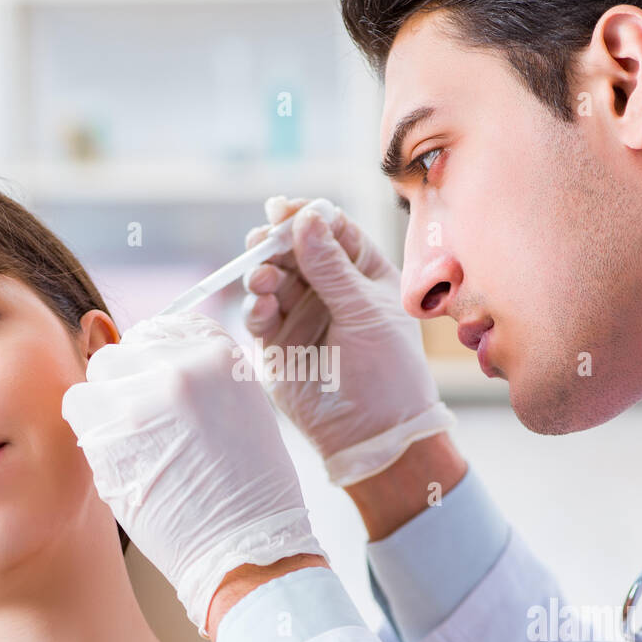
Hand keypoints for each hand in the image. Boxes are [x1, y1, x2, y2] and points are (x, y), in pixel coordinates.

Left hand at [61, 311, 327, 636]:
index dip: (150, 366)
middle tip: (145, 431)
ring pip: (93, 380)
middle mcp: (183, 365)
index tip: (156, 395)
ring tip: (133, 449)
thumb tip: (140, 355)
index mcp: (221, 355)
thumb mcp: (237, 409)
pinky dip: (92, 438)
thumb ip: (193, 377)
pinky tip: (123, 464)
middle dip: (123, 389)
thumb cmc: (245, 488)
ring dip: (102, 411)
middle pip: (120, 355)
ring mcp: (145, 396)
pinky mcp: (113, 431)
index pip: (159, 331)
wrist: (246, 546)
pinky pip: (78, 414)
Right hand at [242, 196, 453, 485]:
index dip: (308, 216)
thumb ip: (330, 265)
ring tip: (262, 279)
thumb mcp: (364, 309)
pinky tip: (260, 308)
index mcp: (364, 272)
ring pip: (272, 277)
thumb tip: (304, 217)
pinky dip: (255, 305)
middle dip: (276, 242)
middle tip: (263, 241)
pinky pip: (259, 312)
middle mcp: (330, 288)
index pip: (332, 230)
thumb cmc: (386, 368)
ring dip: (262, 272)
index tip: (284, 210)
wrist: (372, 431)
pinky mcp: (278, 342)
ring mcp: (302, 314)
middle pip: (294, 249)